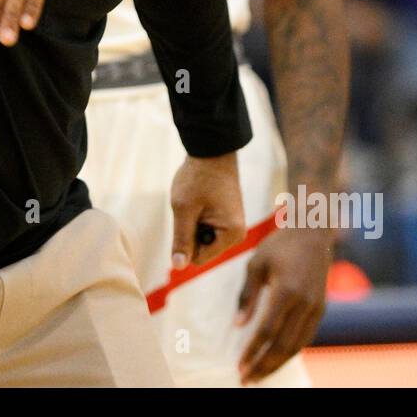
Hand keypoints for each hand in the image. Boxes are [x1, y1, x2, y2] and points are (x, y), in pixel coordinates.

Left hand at [170, 154, 244, 269]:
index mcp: (231, 235)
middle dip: (190, 231)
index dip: (185, 241)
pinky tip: (201, 199)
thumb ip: (182, 239)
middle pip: (201, 250)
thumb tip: (179, 266)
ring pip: (201, 238)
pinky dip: (197, 217)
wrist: (212, 151)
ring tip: (197, 201)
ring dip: (192, 223)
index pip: (199, 258)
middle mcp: (237, 235)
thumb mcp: (184, 209)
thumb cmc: (198, 177)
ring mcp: (233, 227)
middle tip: (192, 206)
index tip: (188, 216)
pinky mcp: (227, 219)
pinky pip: (205, 228)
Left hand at [235, 227, 330, 383]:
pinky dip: (290, 352)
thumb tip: (238, 326)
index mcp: (286, 291)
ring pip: (297, 345)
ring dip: (277, 363)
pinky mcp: (321, 309)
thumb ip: (247, 296)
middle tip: (247, 379)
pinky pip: (305, 337)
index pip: (267, 330)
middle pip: (283, 345)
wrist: (312, 234)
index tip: (240, 366)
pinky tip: (276, 358)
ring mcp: (316, 307)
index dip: (252, 351)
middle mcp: (305, 303)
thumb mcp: (255, 265)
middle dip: (264, 365)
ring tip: (260, 375)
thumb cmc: (279, 246)